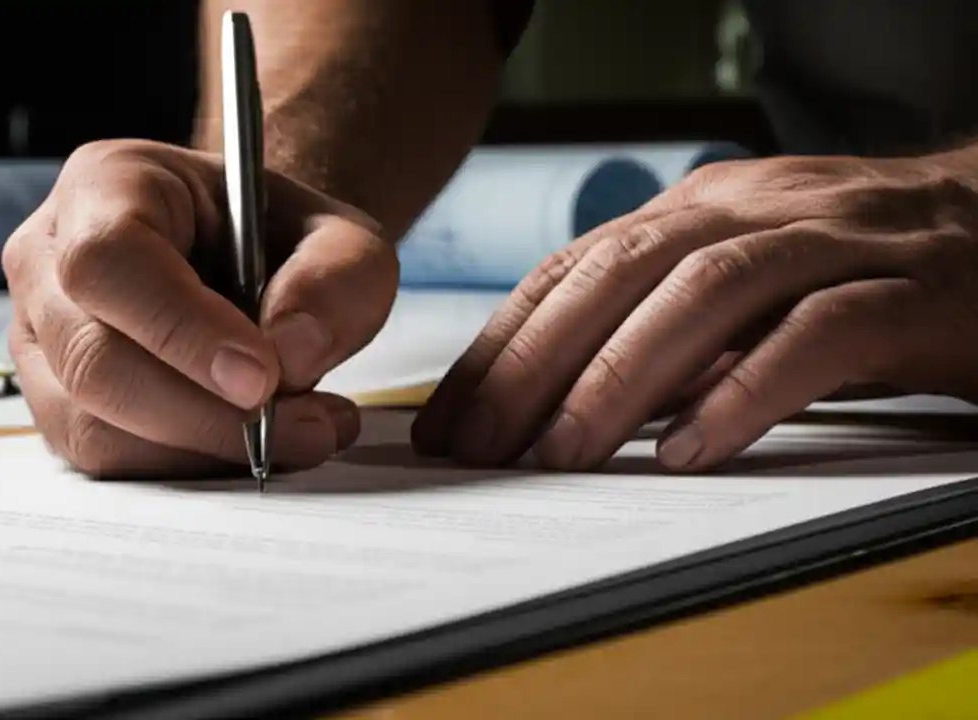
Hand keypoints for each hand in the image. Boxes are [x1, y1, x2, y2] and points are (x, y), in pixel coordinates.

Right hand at [4, 140, 396, 475]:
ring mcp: (39, 338)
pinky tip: (256, 444)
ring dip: (204, 450)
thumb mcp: (341, 236)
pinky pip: (105, 460)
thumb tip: (291, 354)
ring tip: (302, 431)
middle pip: (93, 359)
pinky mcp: (55, 404)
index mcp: (106, 185)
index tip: (262, 376)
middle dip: (205, 413)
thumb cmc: (279, 238)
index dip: (179, 328)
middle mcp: (49, 259)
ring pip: (92, 424)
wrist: (252, 260)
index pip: (109, 261)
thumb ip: (335, 280)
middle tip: (305, 424)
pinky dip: (187, 467)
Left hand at [412, 153, 977, 470]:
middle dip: (535, 363)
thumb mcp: (742, 283)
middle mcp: (757, 208)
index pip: (575, 269)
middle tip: (479, 446)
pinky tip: (690, 450)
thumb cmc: (857, 270)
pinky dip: (746, 391)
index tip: (448, 420)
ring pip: (707, 293)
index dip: (502, 345)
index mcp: (702, 207)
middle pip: (621, 273)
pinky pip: (818, 334)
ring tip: (562, 454)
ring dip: (621, 377)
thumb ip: (661, 326)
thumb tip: (558, 399)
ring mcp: (838, 241)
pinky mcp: (913, 292)